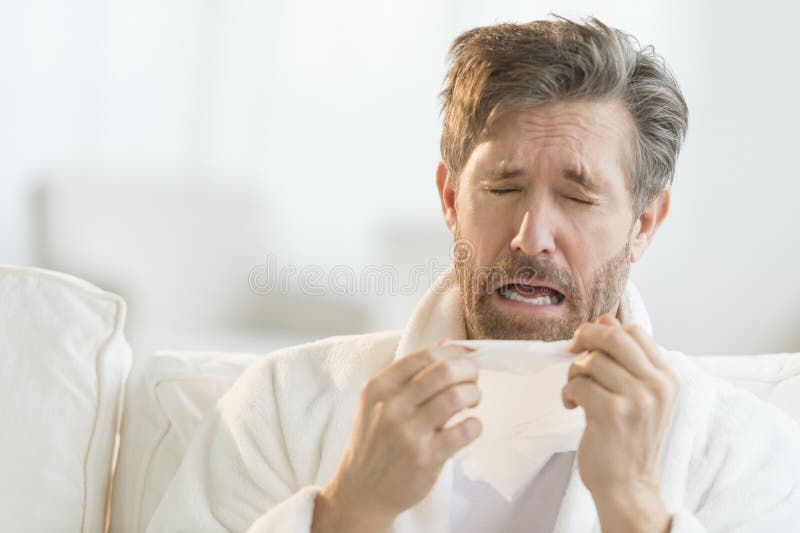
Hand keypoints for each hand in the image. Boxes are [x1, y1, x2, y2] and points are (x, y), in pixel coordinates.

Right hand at [312, 341, 481, 532]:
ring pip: (457, 397)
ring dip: (474, 395)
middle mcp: (391, 406)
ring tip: (473, 401)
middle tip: (473, 380)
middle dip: (469, 371)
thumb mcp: (381, 402)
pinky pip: (464, 431)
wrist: (361, 491)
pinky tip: (470, 427)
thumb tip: (447, 344)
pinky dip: (475, 425)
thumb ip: (413, 373)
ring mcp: (408, 433)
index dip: (453, 353)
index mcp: (379, 387)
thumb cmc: (375, 441)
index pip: (426, 356)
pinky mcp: (425, 458)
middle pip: (445, 371)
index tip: (464, 360)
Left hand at [561, 315, 677, 532]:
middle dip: (584, 338)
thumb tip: (604, 319)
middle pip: (612, 338)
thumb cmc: (628, 438)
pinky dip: (567, 393)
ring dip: (574, 374)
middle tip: (573, 352)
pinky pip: (577, 384)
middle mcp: (656, 386)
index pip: (635, 332)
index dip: (605, 330)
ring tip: (577, 392)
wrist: (628, 485)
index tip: (589, 343)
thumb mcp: (638, 395)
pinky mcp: (611, 413)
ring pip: (590, 361)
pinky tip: (573, 406)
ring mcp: (636, 399)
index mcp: (667, 377)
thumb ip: (624, 358)